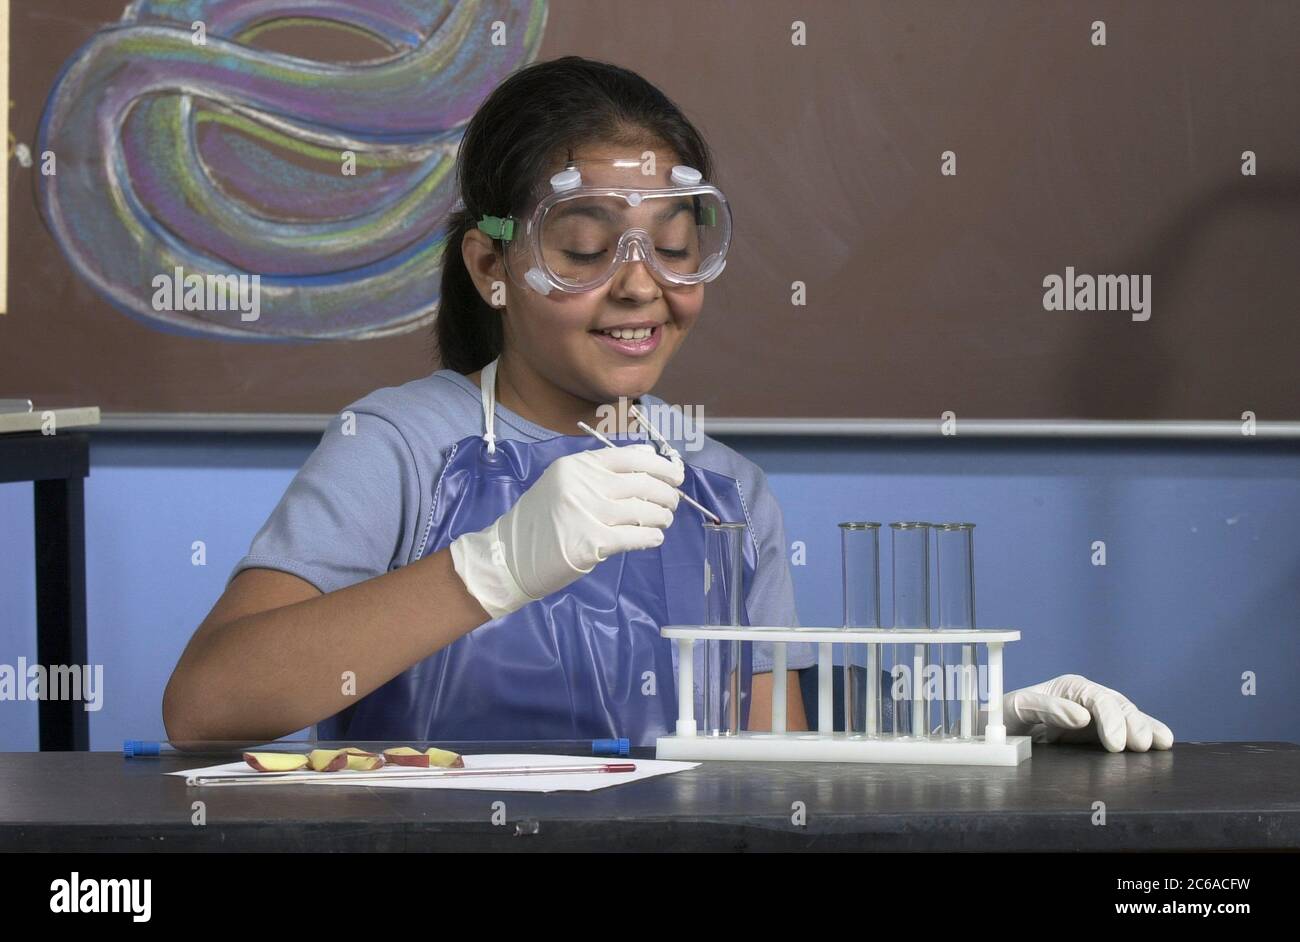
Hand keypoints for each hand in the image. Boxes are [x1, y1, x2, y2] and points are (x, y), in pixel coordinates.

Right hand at [450, 444, 682, 618]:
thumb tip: (650, 456)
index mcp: (578, 465)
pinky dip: (650, 538)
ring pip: (642, 510)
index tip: (676, 475)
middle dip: (667, 493)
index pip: (631, 457)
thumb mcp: (565, 483)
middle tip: (673, 502)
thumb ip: (603, 470)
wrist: (509, 556)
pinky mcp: (590, 542)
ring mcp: (586, 513)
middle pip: (642, 483)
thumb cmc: (540, 520)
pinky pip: (634, 537)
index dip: (661, 465)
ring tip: (663, 521)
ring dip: (661, 517)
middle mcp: (582, 484)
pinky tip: (653, 539)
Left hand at [1000, 674, 1173, 752]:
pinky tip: (1162, 743)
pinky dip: (1146, 733)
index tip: (1117, 744)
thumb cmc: (1007, 716)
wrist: (1001, 732)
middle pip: (1118, 706)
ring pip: (1127, 716)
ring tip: (1160, 743)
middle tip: (1142, 746)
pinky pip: (1126, 731)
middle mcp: (1087, 700)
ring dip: (1145, 728)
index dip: (1110, 719)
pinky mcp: (1099, 734)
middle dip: (1133, 724)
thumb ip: (1047, 709)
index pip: (1097, 699)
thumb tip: (1082, 717)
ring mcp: (1096, 717)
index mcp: (1069, 689)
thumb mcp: (1018, 707)